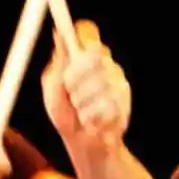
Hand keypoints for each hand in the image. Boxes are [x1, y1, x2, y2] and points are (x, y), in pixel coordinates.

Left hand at [41, 19, 131, 152]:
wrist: (83, 145)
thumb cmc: (65, 113)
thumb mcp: (53, 89)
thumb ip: (58, 64)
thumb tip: (58, 33)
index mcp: (84, 57)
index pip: (87, 32)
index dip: (80, 34)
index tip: (72, 44)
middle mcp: (103, 64)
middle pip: (92, 56)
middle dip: (75, 76)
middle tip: (69, 90)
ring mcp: (116, 81)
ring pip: (98, 83)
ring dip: (82, 102)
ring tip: (80, 112)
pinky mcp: (125, 101)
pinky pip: (106, 104)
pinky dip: (92, 117)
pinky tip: (92, 122)